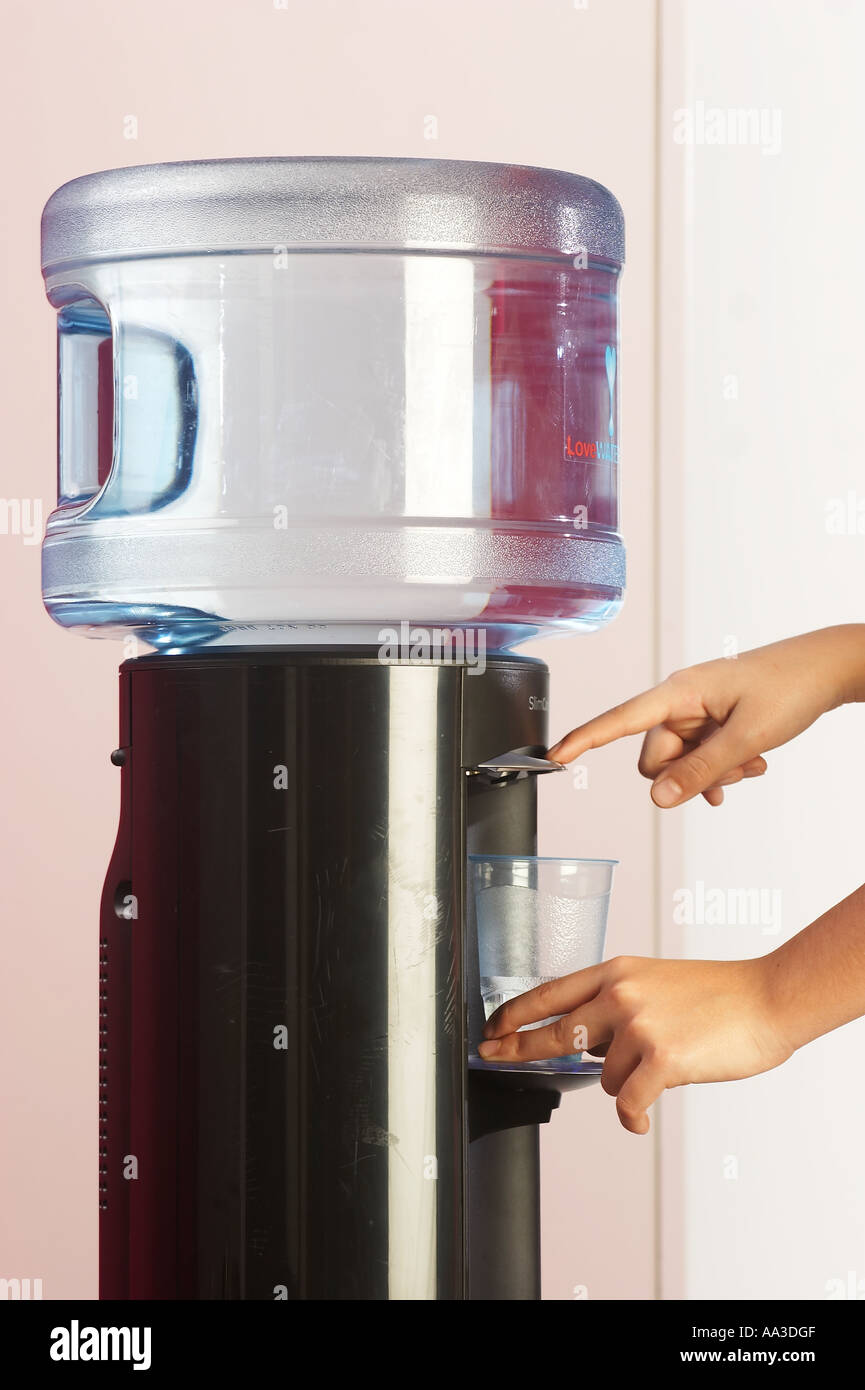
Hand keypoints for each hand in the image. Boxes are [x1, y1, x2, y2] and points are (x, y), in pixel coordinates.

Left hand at [477, 954, 793, 1132]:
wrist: (766, 999)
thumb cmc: (719, 995)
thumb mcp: (657, 982)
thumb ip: (618, 1006)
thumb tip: (588, 1045)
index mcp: (617, 972)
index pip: (551, 992)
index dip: (515, 1012)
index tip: (491, 1027)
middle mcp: (620, 994)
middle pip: (554, 1030)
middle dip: (517, 1047)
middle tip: (491, 1057)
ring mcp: (638, 1025)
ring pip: (602, 1077)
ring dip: (624, 1084)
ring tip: (661, 1068)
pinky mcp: (660, 1059)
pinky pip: (626, 1102)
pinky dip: (632, 1116)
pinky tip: (640, 1119)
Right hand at [548, 625, 864, 806]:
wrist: (828, 669)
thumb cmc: (789, 688)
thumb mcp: (746, 738)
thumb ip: (701, 770)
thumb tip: (659, 799)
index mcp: (678, 692)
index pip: (618, 720)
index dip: (583, 739)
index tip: (553, 756)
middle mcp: (680, 701)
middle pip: (655, 757)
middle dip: (687, 776)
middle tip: (734, 772)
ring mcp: (697, 712)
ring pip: (681, 763)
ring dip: (711, 774)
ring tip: (752, 767)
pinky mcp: (714, 720)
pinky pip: (699, 758)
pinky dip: (719, 770)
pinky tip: (749, 770)